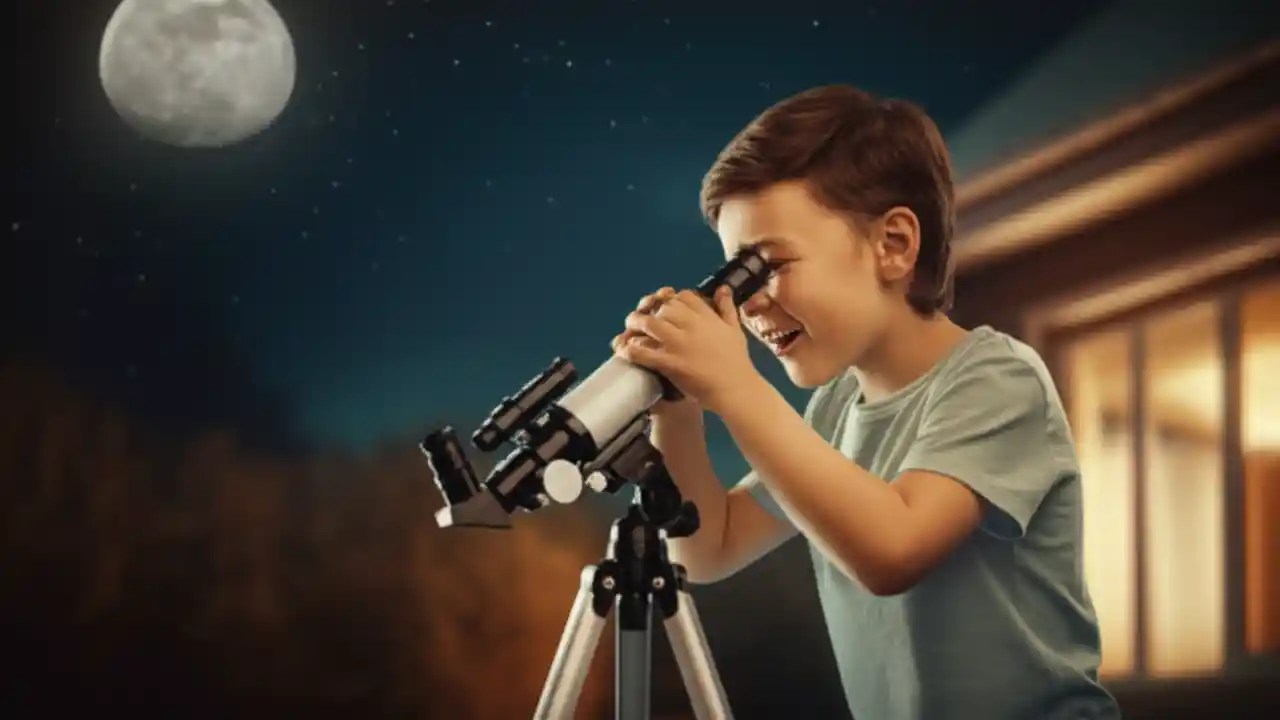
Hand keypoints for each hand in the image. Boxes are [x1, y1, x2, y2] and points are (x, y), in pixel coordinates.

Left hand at [613, 285, 760, 414]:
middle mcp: (691, 325)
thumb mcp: (735, 329)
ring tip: (630, 329)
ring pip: (650, 324)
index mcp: (706, 316)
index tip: (667, 308)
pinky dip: (632, 350)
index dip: (672, 300)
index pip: (683, 297)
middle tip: (644, 318)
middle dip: (652, 311)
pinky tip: (627, 351)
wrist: (736, 388)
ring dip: (636, 324)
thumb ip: (727, 308)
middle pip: (663, 308)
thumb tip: (723, 288)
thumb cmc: (737, 361)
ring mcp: (679, 344)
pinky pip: (645, 353)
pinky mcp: (671, 363)